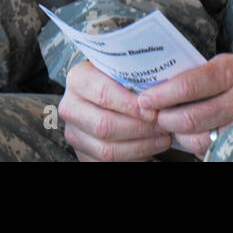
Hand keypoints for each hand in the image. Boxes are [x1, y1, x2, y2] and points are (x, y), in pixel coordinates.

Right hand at [57, 61, 172, 161]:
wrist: (104, 93)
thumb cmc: (119, 79)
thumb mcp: (122, 68)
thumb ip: (134, 76)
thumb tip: (160, 90)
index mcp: (78, 80)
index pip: (103, 94)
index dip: (130, 105)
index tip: (153, 110)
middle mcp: (70, 107)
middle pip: (105, 125)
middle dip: (139, 129)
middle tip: (162, 125)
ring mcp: (74, 133)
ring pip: (107, 149)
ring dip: (141, 147)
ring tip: (162, 138)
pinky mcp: (82, 153)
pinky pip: (108, 163)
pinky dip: (134, 158)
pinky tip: (149, 148)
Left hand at [137, 54, 232, 156]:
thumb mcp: (231, 63)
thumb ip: (200, 75)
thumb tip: (162, 88)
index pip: (188, 86)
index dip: (160, 95)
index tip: (144, 100)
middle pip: (190, 117)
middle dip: (164, 119)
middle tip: (152, 116)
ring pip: (200, 138)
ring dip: (179, 135)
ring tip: (171, 125)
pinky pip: (214, 148)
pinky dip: (197, 144)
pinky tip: (191, 135)